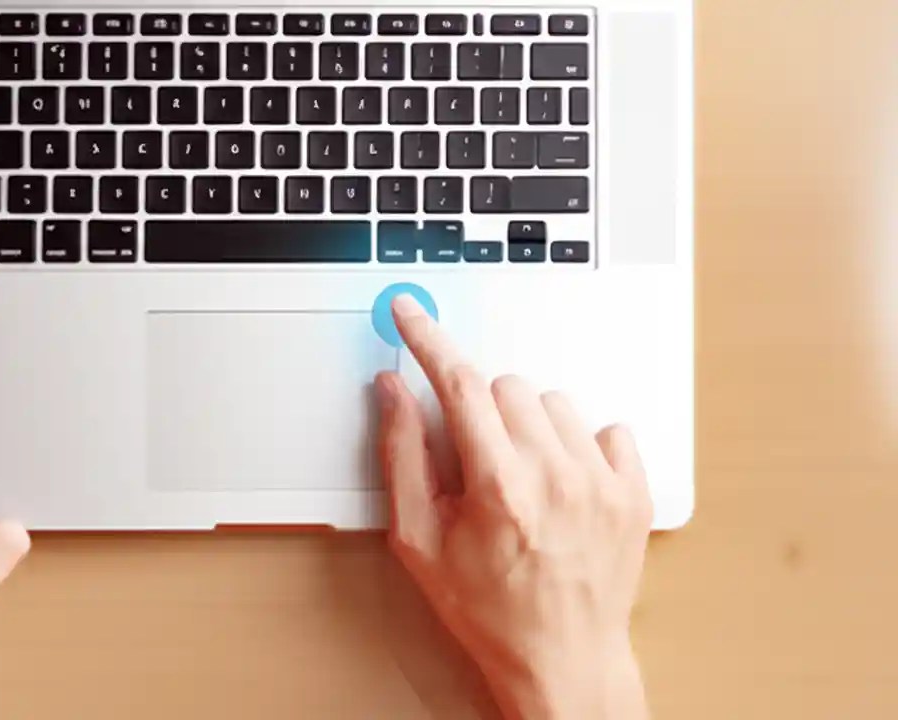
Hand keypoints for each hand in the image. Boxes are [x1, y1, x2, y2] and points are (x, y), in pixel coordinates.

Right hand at [376, 295, 653, 719]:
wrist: (561, 658)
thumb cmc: (486, 608)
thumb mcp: (419, 540)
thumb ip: (403, 456)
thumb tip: (393, 391)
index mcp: (496, 485)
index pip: (457, 383)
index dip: (427, 338)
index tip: (410, 311)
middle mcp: (555, 475)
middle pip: (506, 385)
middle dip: (480, 408)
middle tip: (476, 459)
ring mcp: (601, 482)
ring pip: (554, 401)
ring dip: (529, 424)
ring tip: (522, 476)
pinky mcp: (634, 492)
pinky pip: (608, 427)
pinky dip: (581, 445)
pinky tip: (563, 482)